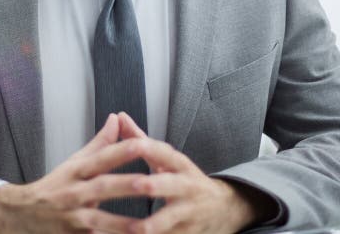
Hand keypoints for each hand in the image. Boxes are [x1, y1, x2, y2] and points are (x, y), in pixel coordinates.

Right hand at [0, 113, 144, 232]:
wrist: (19, 216)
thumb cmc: (53, 188)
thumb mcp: (73, 163)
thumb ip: (99, 144)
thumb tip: (116, 119)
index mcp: (76, 171)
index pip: (100, 158)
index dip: (120, 151)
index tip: (141, 145)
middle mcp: (73, 193)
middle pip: (102, 187)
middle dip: (125, 185)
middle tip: (149, 182)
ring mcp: (71, 219)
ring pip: (98, 220)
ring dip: (121, 224)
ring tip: (145, 226)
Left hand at [117, 113, 261, 233]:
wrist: (220, 208)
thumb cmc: (182, 179)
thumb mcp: (166, 159)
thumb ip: (140, 139)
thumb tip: (119, 117)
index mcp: (179, 165)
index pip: (166, 153)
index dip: (151, 148)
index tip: (135, 144)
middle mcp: (187, 187)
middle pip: (170, 185)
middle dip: (154, 185)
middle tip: (137, 184)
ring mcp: (188, 212)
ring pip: (168, 220)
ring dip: (149, 225)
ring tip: (129, 228)